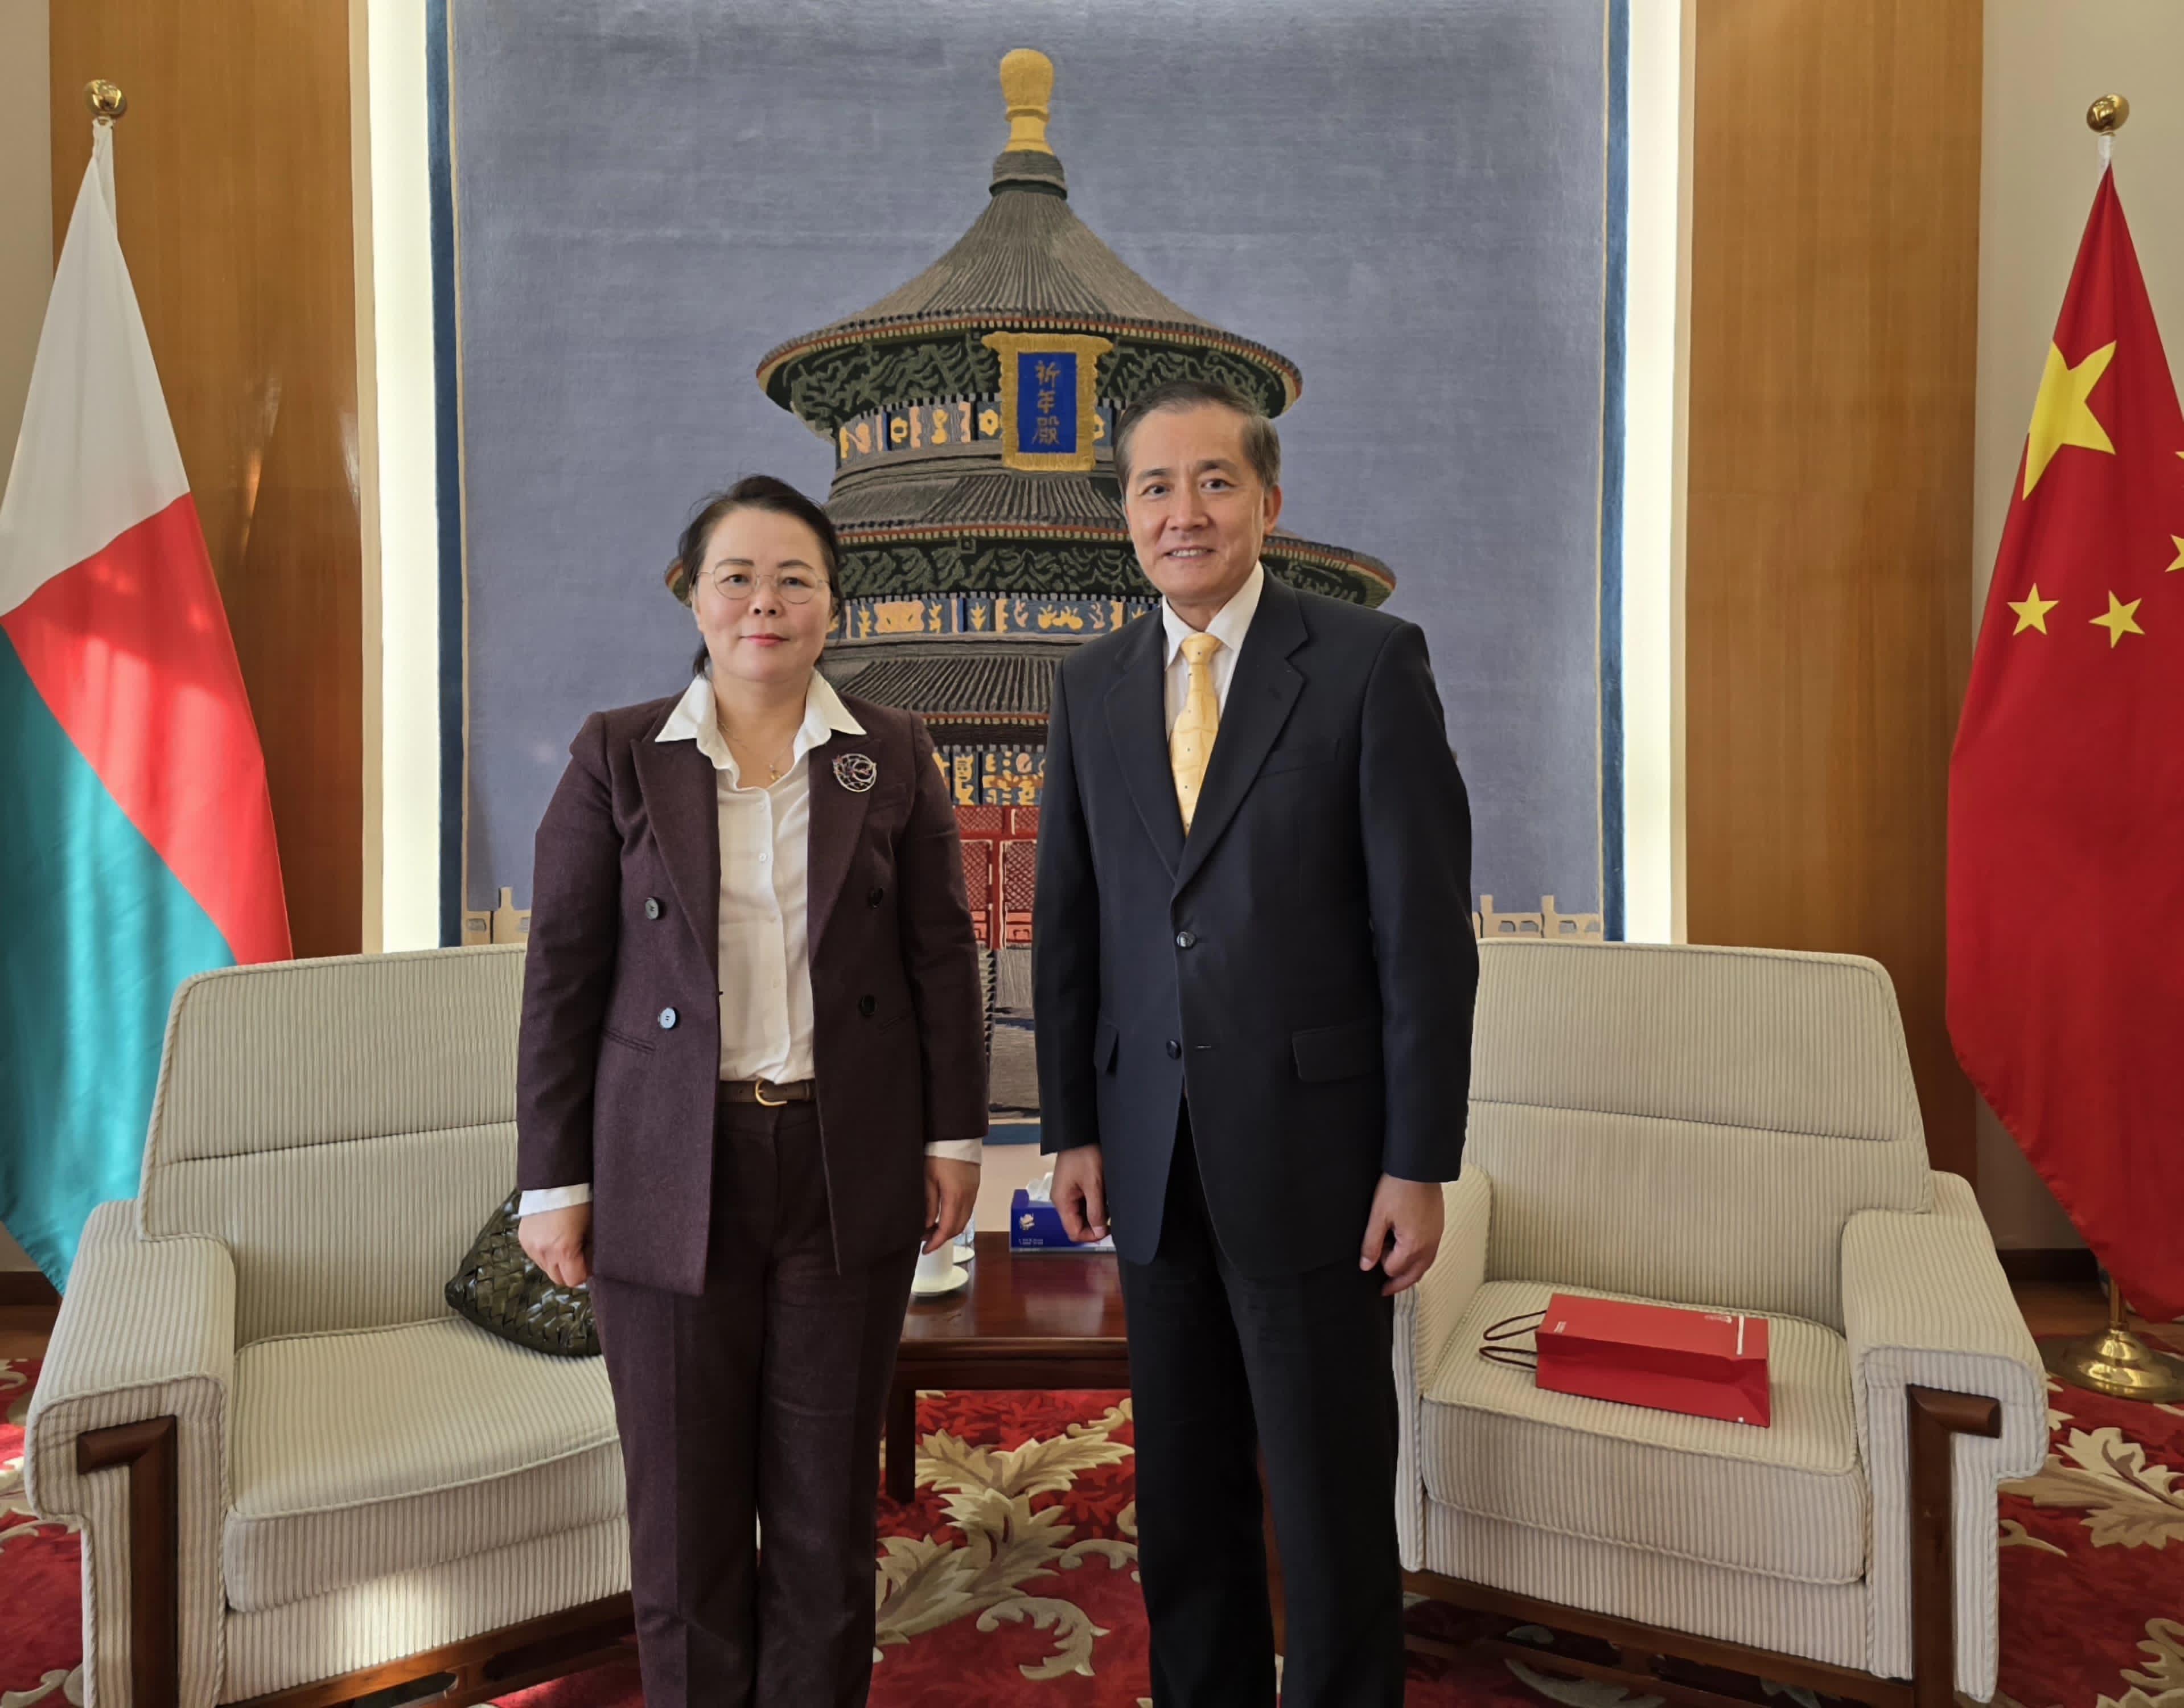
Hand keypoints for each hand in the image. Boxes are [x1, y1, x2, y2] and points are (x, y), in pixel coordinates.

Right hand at [520, 1203, 592, 1288]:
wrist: (555, 1182)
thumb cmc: (578, 1201)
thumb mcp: (592, 1227)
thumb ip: (591, 1251)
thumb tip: (592, 1266)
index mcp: (563, 1249)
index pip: (574, 1280)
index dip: (584, 1274)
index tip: (589, 1265)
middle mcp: (544, 1251)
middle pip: (558, 1279)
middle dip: (570, 1271)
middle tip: (580, 1257)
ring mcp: (531, 1246)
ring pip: (547, 1268)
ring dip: (557, 1263)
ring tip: (566, 1244)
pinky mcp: (524, 1240)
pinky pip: (537, 1256)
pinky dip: (546, 1253)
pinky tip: (554, 1238)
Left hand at [924, 1158, 978, 1253]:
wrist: (955, 1135)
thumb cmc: (939, 1153)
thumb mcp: (927, 1179)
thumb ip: (928, 1203)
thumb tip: (926, 1225)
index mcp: (955, 1197)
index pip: (947, 1228)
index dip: (936, 1242)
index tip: (926, 1249)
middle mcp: (968, 1197)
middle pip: (958, 1227)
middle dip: (943, 1238)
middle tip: (927, 1241)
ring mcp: (973, 1191)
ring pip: (964, 1219)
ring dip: (950, 1228)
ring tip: (933, 1229)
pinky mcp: (974, 1186)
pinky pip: (967, 1209)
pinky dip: (956, 1217)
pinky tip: (944, 1215)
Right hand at [1051, 1144, 1108, 1242]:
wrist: (1080, 1134)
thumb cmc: (1084, 1154)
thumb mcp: (1094, 1185)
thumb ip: (1096, 1211)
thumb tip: (1099, 1232)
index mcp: (1062, 1201)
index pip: (1073, 1232)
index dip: (1091, 1236)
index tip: (1107, 1231)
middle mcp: (1061, 1200)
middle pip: (1077, 1224)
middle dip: (1095, 1224)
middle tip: (1111, 1217)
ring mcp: (1067, 1193)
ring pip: (1082, 1214)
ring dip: (1096, 1213)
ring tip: (1107, 1201)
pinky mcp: (1073, 1187)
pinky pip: (1083, 1203)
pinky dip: (1095, 1203)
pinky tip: (1103, 1195)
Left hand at [1359, 1175, 1443, 1296]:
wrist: (1419, 1167)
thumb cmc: (1399, 1187)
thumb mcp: (1378, 1216)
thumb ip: (1371, 1243)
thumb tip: (1366, 1265)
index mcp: (1413, 1245)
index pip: (1393, 1268)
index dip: (1380, 1262)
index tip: (1374, 1249)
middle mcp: (1429, 1246)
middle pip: (1413, 1276)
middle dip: (1398, 1283)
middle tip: (1385, 1290)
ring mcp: (1436, 1237)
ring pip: (1424, 1266)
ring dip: (1410, 1273)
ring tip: (1397, 1275)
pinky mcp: (1438, 1229)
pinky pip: (1430, 1254)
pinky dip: (1419, 1260)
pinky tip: (1410, 1254)